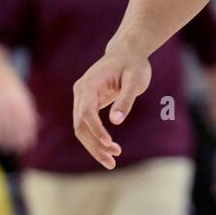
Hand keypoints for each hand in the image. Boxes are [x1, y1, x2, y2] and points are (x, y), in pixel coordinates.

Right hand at [0, 64, 37, 152]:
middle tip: (19, 148)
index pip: (28, 122)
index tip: (29, 143)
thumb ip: (31, 111)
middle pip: (16, 127)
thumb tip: (40, 124)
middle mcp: (12, 105)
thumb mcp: (24, 97)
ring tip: (7, 147)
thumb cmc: (12, 88)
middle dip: (18, 140)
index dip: (28, 134)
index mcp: (22, 102)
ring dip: (5, 140)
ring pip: (3, 127)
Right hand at [72, 47, 151, 168]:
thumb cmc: (134, 64)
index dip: (96, 130)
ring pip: (80, 128)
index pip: (86, 112)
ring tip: (111, 162)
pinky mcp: (87, 103)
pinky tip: (108, 150)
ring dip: (93, 146)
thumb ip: (125, 99)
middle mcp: (81, 91)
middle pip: (79, 124)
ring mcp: (82, 98)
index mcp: (89, 84)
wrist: (127, 52)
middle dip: (94, 144)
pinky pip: (87, 125)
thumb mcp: (135, 80)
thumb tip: (116, 121)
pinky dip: (95, 139)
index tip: (109, 144)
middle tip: (112, 160)